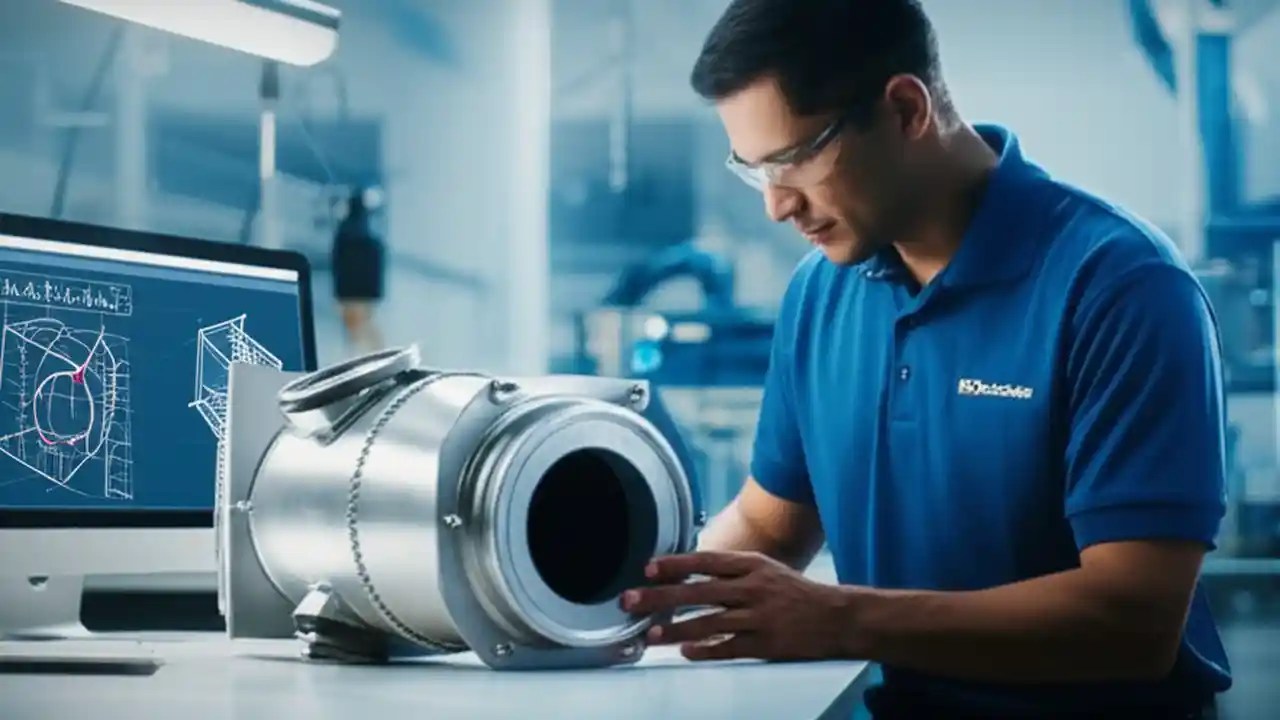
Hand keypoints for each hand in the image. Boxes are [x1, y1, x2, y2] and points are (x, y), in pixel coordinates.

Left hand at [620, 551, 859, 661]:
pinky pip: (728, 647)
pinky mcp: (765, 644)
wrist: (836, 617)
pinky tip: (685, 652)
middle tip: (632, 601)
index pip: (706, 561)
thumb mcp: (766, 570)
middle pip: (698, 592)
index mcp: (752, 565)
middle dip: (661, 597)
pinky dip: (705, 650)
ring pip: (708, 623)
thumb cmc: (796, 592)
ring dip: (675, 630)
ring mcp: (759, 617)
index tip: (649, 568)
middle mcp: (752, 588)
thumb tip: (690, 574)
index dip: (675, 565)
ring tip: (651, 635)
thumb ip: (731, 571)